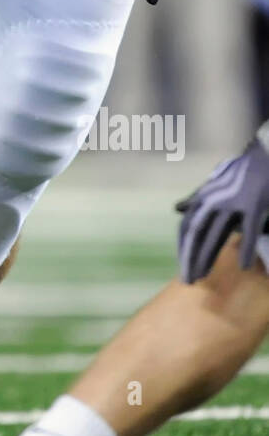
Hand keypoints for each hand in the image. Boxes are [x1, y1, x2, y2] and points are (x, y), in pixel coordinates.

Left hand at [176, 125, 268, 281]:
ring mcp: (233, 201)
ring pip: (215, 234)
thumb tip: (176, 208)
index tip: (183, 267)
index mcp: (205, 197)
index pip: (188, 227)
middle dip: (190, 257)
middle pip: (196, 233)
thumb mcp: (214, 185)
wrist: (264, 156)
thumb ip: (196, 198)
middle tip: (187, 280)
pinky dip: (246, 248)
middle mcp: (214, 199)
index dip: (183, 248)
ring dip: (207, 257)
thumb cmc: (240, 173)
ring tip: (202, 276)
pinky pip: (248, 230)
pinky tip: (242, 266)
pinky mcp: (253, 204)